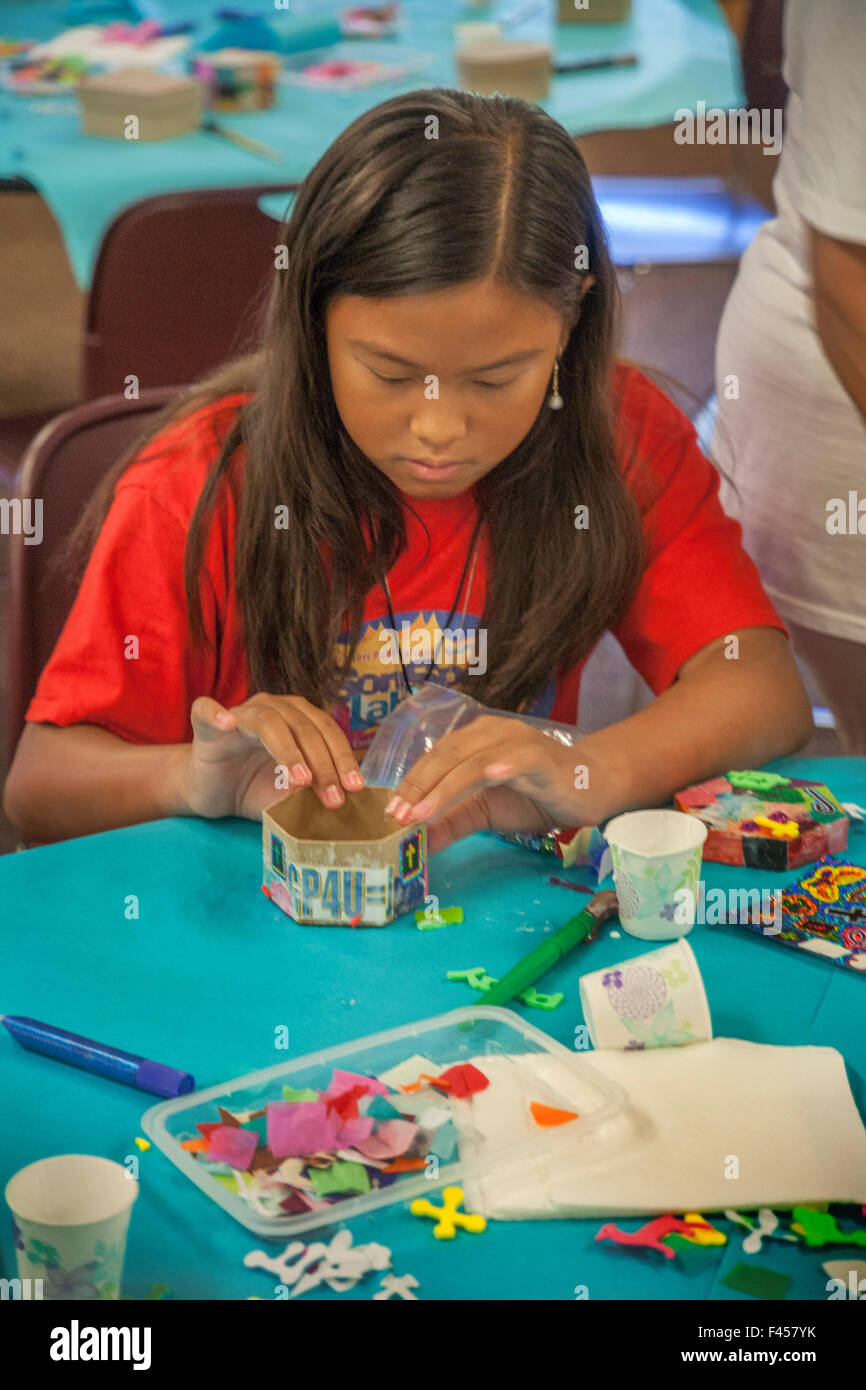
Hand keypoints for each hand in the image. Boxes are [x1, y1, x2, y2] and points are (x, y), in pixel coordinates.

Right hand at [170, 694, 363, 820]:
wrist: (212, 794)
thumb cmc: (255, 790)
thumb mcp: (290, 795)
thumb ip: (313, 793)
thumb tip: (345, 804)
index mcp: (297, 719)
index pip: (327, 732)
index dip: (343, 758)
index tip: (354, 788)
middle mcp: (272, 709)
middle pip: (304, 727)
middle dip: (323, 763)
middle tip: (333, 797)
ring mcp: (239, 713)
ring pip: (268, 721)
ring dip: (288, 751)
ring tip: (300, 780)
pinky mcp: (206, 726)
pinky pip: (206, 710)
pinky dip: (216, 714)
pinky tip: (227, 723)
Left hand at [384, 715, 613, 852]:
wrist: (590, 789)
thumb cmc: (536, 796)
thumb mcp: (486, 811)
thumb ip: (452, 821)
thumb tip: (416, 841)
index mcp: (474, 740)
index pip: (434, 759)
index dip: (410, 785)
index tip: (390, 814)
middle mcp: (492, 733)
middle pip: (446, 755)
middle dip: (418, 787)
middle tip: (399, 817)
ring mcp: (517, 742)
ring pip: (473, 760)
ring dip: (444, 787)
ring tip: (422, 812)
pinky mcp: (542, 757)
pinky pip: (518, 759)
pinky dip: (503, 766)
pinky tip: (489, 778)